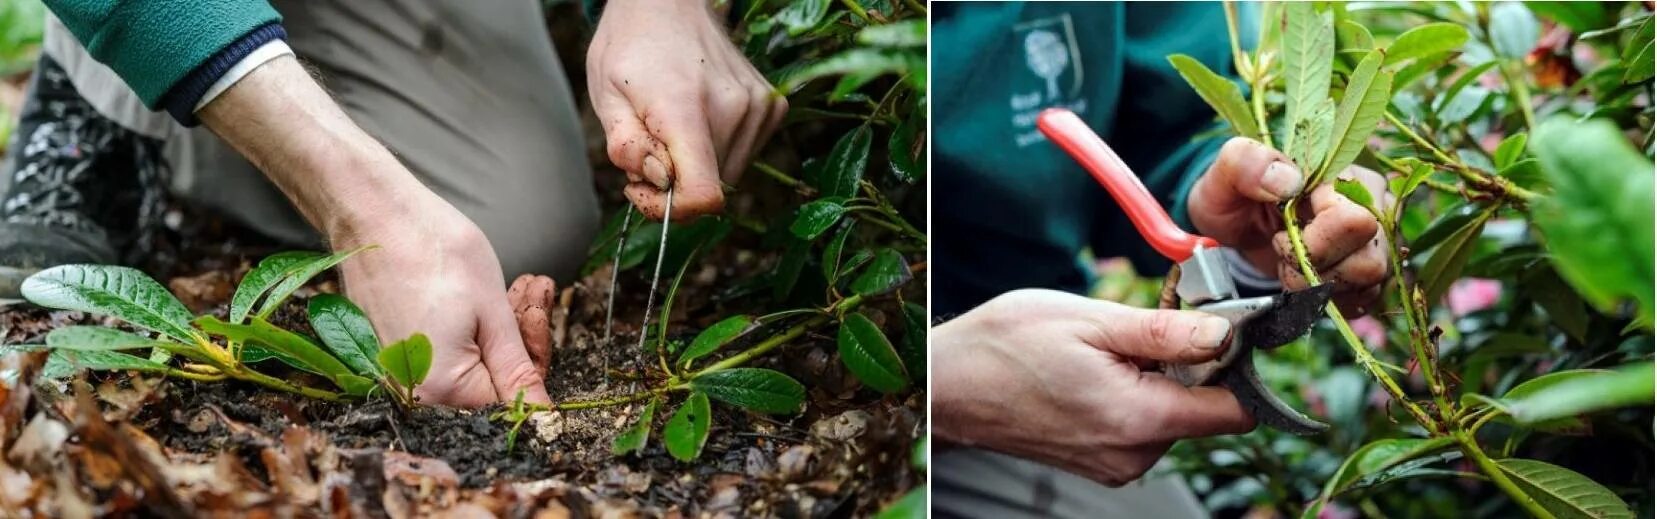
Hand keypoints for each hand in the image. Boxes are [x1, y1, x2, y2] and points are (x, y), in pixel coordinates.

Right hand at [198, 56, 548, 407]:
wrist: (375, 213)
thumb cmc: (435, 251)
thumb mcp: (492, 310)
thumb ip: (517, 369)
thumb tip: (542, 415)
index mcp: (442, 390)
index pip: (511, 399)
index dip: (534, 355)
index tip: (539, 311)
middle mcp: (414, 393)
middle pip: (491, 383)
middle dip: (520, 337)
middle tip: (530, 289)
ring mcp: (400, 374)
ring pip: (472, 364)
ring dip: (499, 327)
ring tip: (513, 282)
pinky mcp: (394, 355)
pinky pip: (446, 352)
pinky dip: (471, 326)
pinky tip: (481, 291)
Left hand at [587, 0, 787, 220]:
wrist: (668, 2)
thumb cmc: (630, 46)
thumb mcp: (606, 95)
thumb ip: (626, 145)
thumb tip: (660, 181)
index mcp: (685, 106)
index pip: (703, 194)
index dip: (671, 209)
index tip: (644, 189)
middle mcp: (733, 108)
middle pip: (712, 187)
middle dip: (675, 183)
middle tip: (648, 148)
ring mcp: (758, 105)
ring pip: (728, 174)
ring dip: (697, 166)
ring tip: (671, 127)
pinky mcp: (772, 105)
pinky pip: (745, 153)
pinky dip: (719, 149)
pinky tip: (699, 117)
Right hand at [931, 289, 1255, 486]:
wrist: (947, 385)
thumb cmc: (1006, 346)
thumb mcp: (1090, 320)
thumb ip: (1165, 333)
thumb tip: (1226, 334)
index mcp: (1138, 419)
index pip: (1237, 412)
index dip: (1239, 367)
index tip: (1217, 332)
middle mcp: (1133, 455)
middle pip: (1204, 413)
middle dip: (1189, 368)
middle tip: (1143, 330)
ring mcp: (1115, 465)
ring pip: (1173, 419)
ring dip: (1158, 382)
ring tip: (1108, 351)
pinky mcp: (1101, 463)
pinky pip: (1143, 429)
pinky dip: (1134, 398)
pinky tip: (1096, 373)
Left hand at [1186, 137, 1392, 314]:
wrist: (1231, 225)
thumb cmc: (1232, 196)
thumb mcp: (1224, 174)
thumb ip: (1246, 163)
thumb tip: (1289, 180)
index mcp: (1344, 175)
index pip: (1352, 222)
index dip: (1311, 241)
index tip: (1280, 232)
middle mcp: (1373, 205)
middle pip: (1369, 260)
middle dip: (1314, 268)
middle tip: (1283, 251)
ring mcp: (1376, 240)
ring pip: (1368, 281)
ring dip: (1319, 285)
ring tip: (1291, 265)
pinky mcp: (1369, 271)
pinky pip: (1364, 298)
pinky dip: (1326, 298)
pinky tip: (1303, 279)